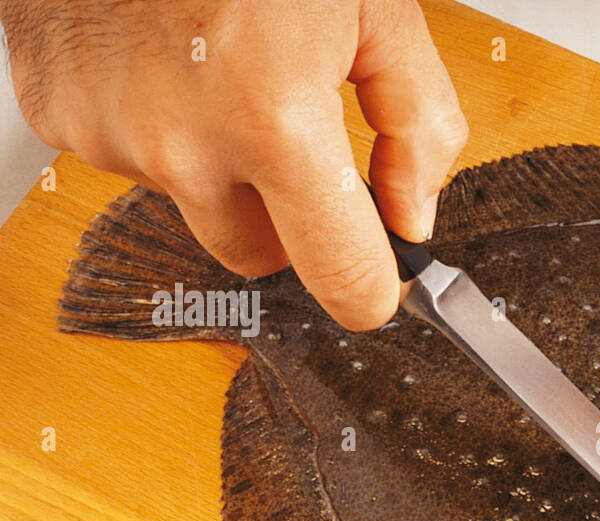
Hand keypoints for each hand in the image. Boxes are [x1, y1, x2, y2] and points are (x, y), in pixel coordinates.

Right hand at [2, 0, 467, 329]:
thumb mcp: (377, 10)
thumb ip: (415, 125)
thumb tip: (411, 214)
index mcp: (274, 121)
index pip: (340, 277)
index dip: (371, 287)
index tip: (379, 282)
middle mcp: (182, 145)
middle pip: (259, 255)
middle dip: (290, 220)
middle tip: (300, 144)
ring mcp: (108, 133)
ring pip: (192, 202)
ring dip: (217, 163)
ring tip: (224, 68)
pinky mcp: (57, 113)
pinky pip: (129, 157)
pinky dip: (157, 124)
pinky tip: (170, 59)